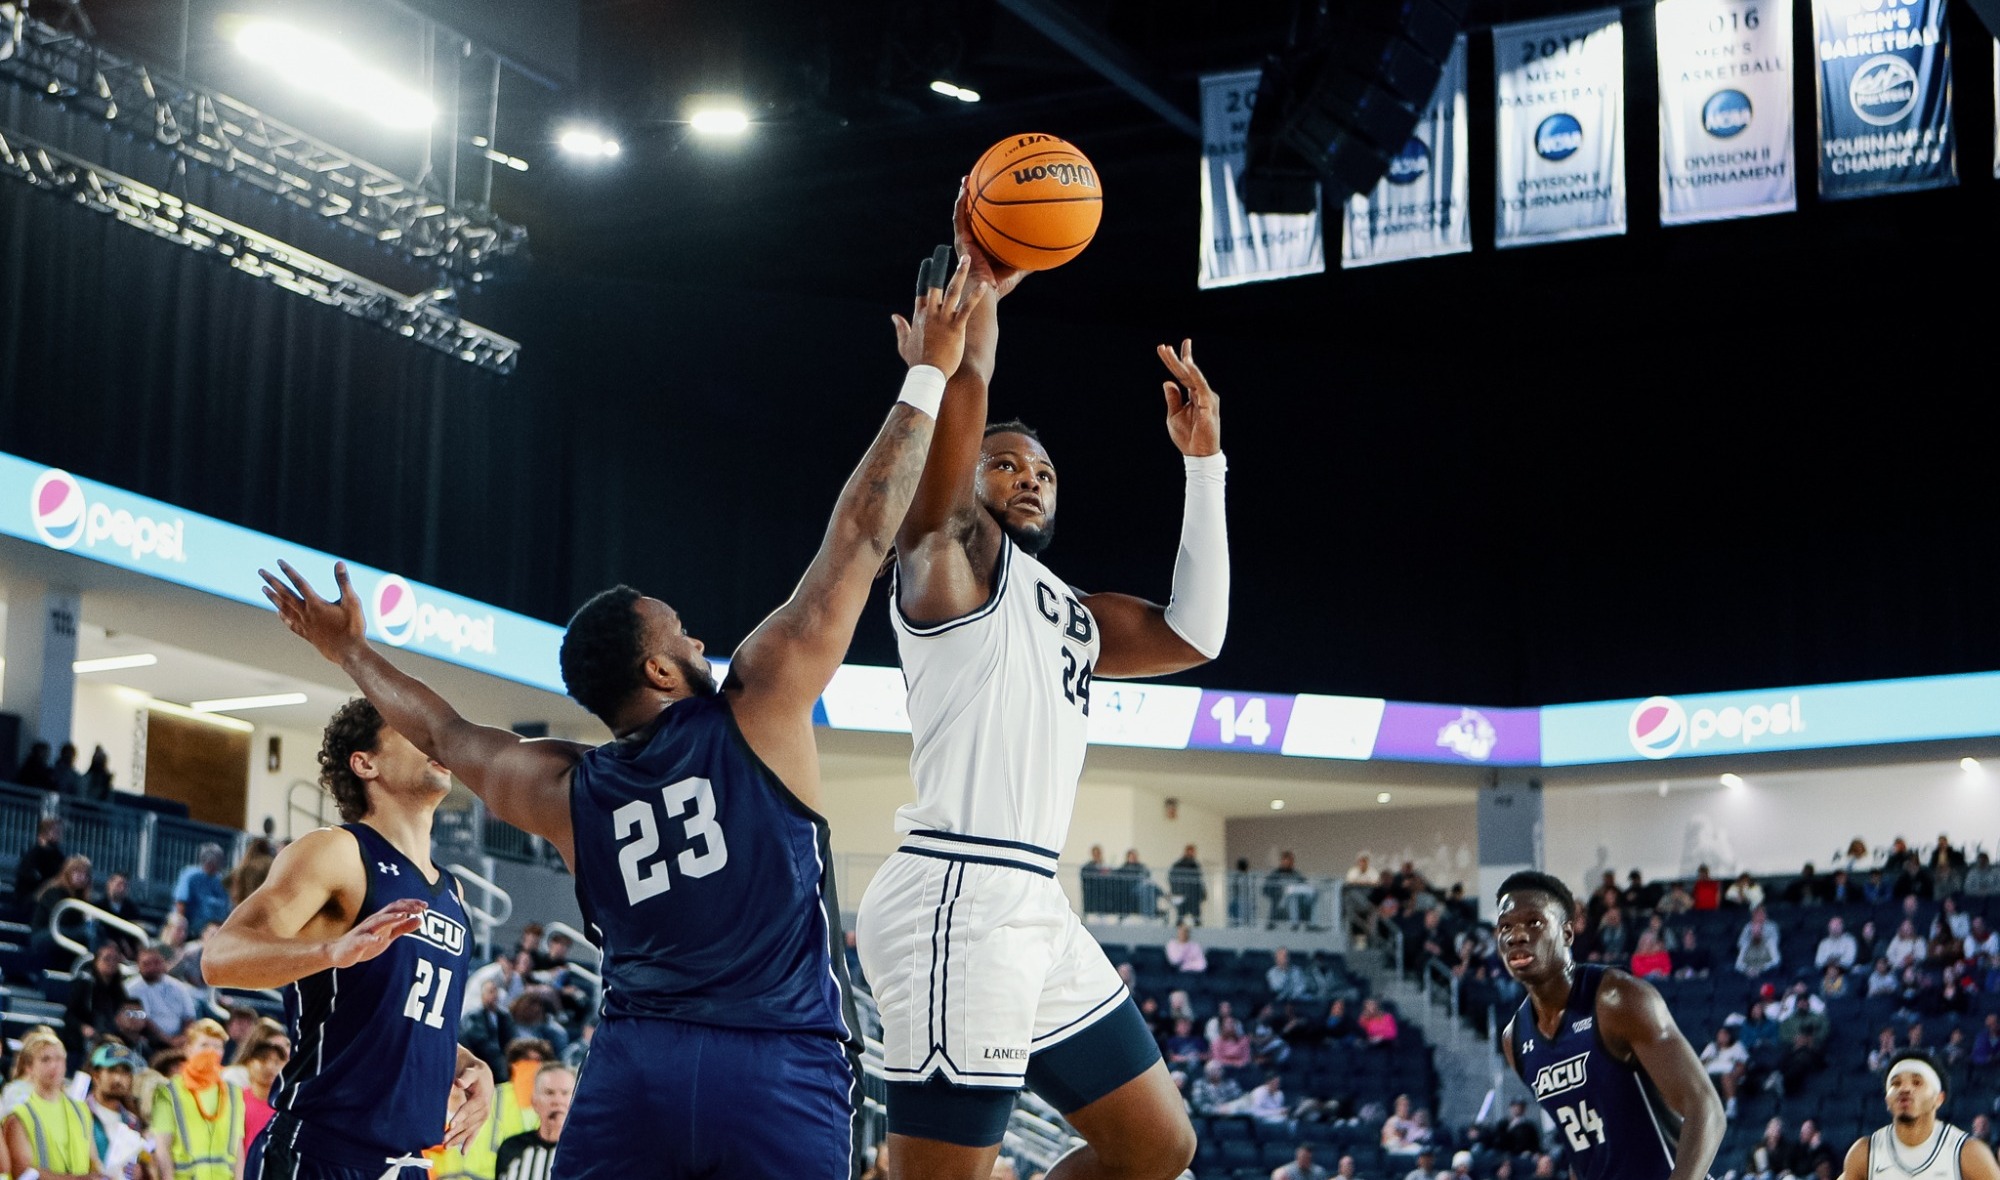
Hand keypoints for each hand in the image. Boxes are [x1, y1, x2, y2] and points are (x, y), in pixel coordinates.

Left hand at [260, 560, 367, 665]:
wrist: (349, 652)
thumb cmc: (353, 627)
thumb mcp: (352, 601)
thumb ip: (344, 582)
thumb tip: (339, 563)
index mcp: (316, 604)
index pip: (299, 583)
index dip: (288, 571)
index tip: (278, 561)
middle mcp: (306, 613)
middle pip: (285, 594)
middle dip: (272, 581)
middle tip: (261, 571)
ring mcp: (305, 625)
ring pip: (284, 608)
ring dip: (273, 598)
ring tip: (263, 589)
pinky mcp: (307, 635)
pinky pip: (290, 624)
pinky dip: (282, 617)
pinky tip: (278, 613)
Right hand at [325, 898, 425, 968]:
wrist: (339, 953)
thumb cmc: (365, 943)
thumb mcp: (388, 935)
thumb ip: (403, 927)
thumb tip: (420, 919)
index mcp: (382, 919)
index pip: (398, 907)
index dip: (411, 904)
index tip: (426, 905)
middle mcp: (373, 922)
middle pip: (390, 910)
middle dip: (405, 907)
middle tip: (420, 908)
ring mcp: (364, 931)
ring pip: (377, 921)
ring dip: (389, 918)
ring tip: (401, 916)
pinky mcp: (355, 943)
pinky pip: (364, 940)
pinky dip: (372, 939)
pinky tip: (380, 939)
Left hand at [441, 1055, 493, 1149]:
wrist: (484, 1078)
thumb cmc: (475, 1074)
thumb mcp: (471, 1072)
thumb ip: (465, 1077)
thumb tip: (459, 1082)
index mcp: (482, 1098)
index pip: (468, 1109)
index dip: (459, 1117)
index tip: (450, 1125)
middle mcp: (484, 1110)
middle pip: (467, 1123)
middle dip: (455, 1132)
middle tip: (443, 1140)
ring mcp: (483, 1117)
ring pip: (469, 1130)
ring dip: (458, 1139)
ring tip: (446, 1146)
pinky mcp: (480, 1121)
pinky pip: (474, 1133)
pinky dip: (469, 1143)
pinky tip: (463, 1153)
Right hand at [892, 252, 987, 376]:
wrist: (927, 374)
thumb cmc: (917, 362)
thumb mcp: (904, 343)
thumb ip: (900, 328)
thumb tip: (894, 316)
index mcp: (919, 317)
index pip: (922, 291)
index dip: (925, 276)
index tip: (928, 263)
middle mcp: (930, 313)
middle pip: (934, 284)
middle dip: (939, 266)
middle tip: (943, 251)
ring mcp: (943, 318)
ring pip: (952, 290)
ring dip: (959, 272)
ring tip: (966, 258)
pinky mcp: (956, 327)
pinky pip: (967, 307)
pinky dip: (975, 295)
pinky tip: (984, 284)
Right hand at [953, 178, 1027, 298]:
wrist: (983, 294)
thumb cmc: (999, 286)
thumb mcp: (1019, 268)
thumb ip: (1030, 259)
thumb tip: (1049, 252)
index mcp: (983, 245)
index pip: (984, 224)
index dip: (986, 210)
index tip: (993, 194)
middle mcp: (973, 240)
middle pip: (972, 214)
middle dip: (974, 197)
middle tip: (977, 181)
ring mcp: (964, 240)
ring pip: (962, 213)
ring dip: (963, 195)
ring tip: (966, 179)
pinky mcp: (960, 241)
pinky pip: (959, 219)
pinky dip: (960, 205)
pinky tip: (964, 192)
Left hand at [1157, 338, 1221, 456]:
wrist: (1197, 454)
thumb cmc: (1187, 437)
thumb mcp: (1174, 415)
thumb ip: (1173, 398)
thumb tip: (1167, 382)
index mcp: (1193, 395)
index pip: (1183, 374)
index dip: (1175, 361)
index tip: (1165, 347)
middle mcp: (1202, 393)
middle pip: (1186, 372)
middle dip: (1175, 358)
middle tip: (1163, 347)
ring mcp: (1206, 397)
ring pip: (1192, 376)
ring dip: (1181, 362)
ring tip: (1169, 351)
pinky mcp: (1209, 404)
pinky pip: (1200, 385)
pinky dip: (1194, 374)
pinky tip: (1187, 364)